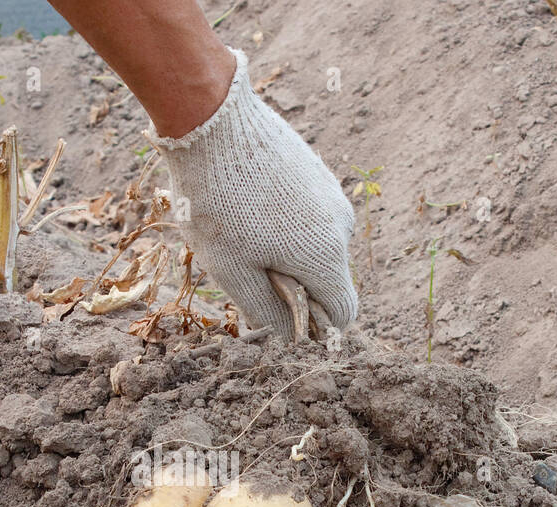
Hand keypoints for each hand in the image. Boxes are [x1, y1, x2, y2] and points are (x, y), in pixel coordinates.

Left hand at [151, 49, 357, 339]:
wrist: (212, 119)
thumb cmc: (217, 201)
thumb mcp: (232, 271)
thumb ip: (268, 312)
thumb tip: (291, 337)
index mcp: (326, 256)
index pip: (343, 314)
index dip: (315, 328)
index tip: (278, 315)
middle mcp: (342, 226)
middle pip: (328, 279)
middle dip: (293, 286)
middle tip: (244, 264)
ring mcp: (332, 195)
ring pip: (316, 246)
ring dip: (285, 252)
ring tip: (239, 230)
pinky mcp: (317, 172)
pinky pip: (308, 216)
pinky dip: (284, 223)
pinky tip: (246, 205)